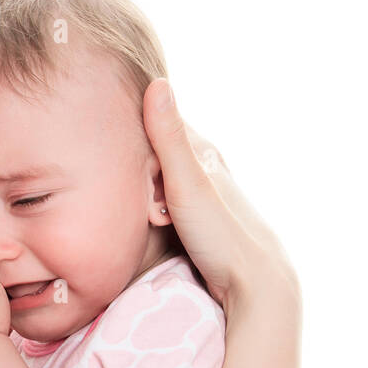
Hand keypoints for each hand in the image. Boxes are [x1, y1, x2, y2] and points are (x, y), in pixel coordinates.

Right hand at [142, 78, 299, 310]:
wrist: (255, 285)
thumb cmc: (222, 235)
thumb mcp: (187, 183)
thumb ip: (168, 138)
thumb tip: (157, 83)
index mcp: (204, 152)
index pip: (158, 119)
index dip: (133, 126)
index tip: (111, 139)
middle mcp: (206, 167)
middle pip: (157, 151)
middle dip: (139, 166)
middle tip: (140, 195)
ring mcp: (203, 193)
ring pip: (160, 179)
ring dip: (148, 192)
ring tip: (152, 214)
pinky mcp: (200, 218)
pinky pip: (166, 202)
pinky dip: (156, 208)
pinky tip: (156, 223)